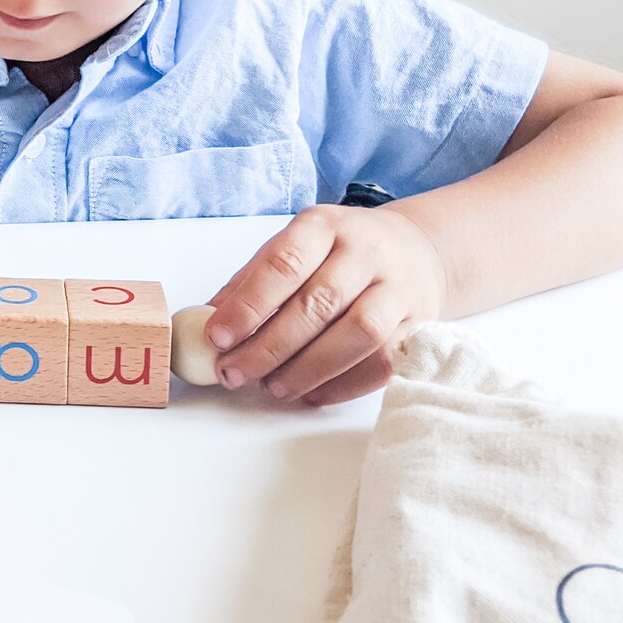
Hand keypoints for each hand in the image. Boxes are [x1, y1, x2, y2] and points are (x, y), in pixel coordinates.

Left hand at [203, 203, 448, 405]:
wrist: (417, 250)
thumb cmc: (338, 252)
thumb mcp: (294, 247)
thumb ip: (251, 281)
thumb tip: (205, 320)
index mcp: (323, 226)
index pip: (284, 263)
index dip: (249, 303)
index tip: (217, 337)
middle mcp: (364, 252)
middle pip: (319, 303)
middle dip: (270, 346)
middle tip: (234, 372)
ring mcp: (396, 288)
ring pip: (358, 334)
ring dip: (308, 369)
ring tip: (272, 388)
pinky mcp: (416, 324)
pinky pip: (384, 362)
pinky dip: (344, 385)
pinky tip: (310, 395)